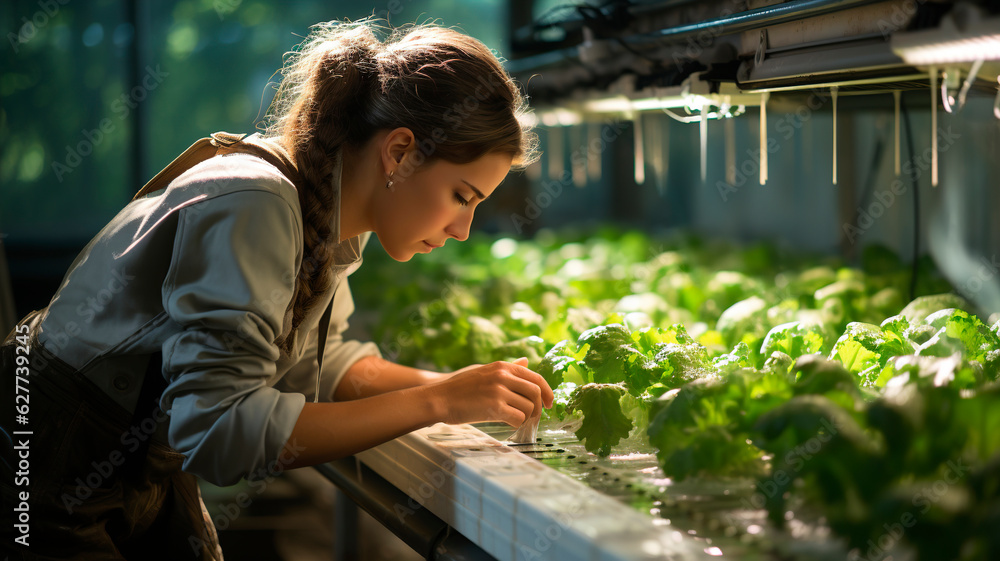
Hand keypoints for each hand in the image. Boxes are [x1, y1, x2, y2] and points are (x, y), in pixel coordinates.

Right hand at [429, 358, 553, 427]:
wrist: (439, 398)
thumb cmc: (460, 387)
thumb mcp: (486, 371)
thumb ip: (508, 369)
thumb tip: (526, 362)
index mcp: (503, 366)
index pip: (536, 377)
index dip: (547, 392)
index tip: (549, 403)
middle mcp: (503, 376)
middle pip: (535, 392)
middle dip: (539, 408)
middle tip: (534, 417)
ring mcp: (499, 391)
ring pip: (528, 407)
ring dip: (526, 418)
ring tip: (517, 420)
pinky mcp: (494, 407)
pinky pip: (518, 418)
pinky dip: (517, 424)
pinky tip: (508, 424)